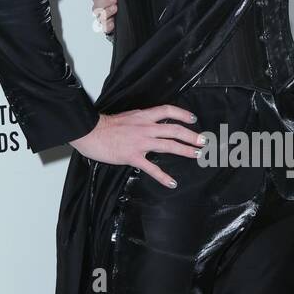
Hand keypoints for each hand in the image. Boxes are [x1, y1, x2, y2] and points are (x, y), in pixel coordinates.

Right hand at [69, 106, 205, 187]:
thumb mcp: (127, 117)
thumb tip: (150, 124)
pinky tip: (172, 182)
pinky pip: (151, 168)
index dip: (182, 114)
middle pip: (174, 129)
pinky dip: (163, 176)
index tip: (193, 119)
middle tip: (203, 141)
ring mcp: (140, 142)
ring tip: (196, 155)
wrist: (90, 132)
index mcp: (143, 116)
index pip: (167, 111)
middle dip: (191, 135)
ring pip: (168, 145)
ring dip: (185, 150)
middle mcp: (145, 128)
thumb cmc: (105, 126)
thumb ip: (140, 121)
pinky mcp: (133, 156)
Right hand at [91, 0, 117, 34]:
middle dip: (105, 2)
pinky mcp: (108, 27)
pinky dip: (108, 25)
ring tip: (115, 8)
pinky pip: (105, 28)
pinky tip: (113, 22)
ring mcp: (104, 18)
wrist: (132, 11)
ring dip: (106, 11)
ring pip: (99, 16)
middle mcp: (100, 8)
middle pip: (96, 6)